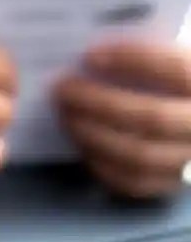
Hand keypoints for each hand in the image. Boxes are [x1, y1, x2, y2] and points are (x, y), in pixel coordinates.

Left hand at [56, 42, 190, 198]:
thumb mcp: (181, 59)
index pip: (176, 69)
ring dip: (93, 135)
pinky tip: (82, 143)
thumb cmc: (179, 85)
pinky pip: (133, 181)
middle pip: (152, 118)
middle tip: (62, 90)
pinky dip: (101, 163)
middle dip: (100, 103)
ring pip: (139, 155)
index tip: (91, 56)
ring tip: (66, 115)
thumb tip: (98, 57)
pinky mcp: (173, 185)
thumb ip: (154, 60)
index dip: (133, 60)